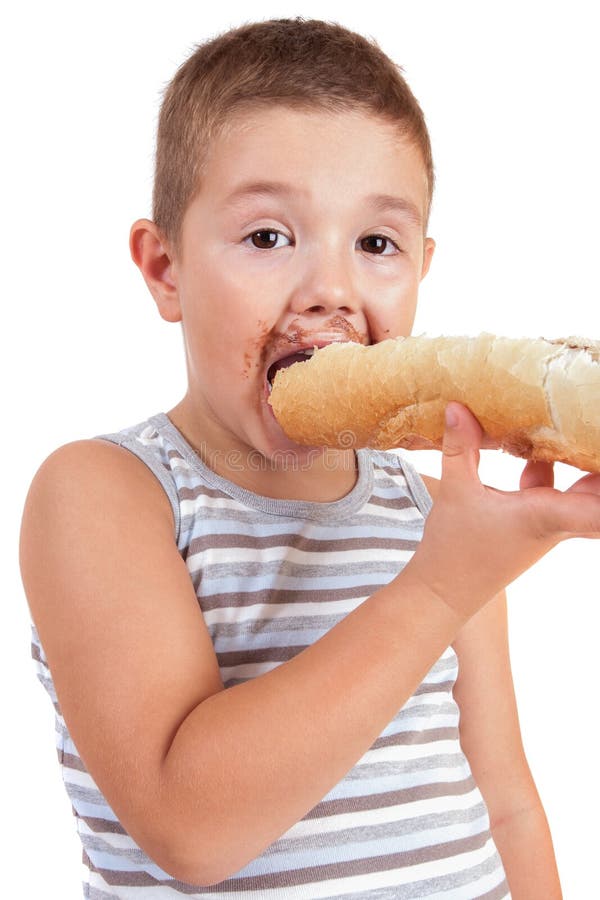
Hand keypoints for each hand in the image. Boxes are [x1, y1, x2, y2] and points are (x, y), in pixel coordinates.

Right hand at [405, 402, 599, 620]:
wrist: (445, 592)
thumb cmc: (453, 549)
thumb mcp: (454, 491)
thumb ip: (460, 447)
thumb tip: (457, 406)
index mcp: (545, 515)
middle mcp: (557, 522)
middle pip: (599, 498)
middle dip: (597, 466)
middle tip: (592, 432)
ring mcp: (550, 526)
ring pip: (584, 495)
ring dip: (584, 467)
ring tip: (577, 433)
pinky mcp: (537, 526)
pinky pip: (560, 496)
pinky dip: (556, 472)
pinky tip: (537, 448)